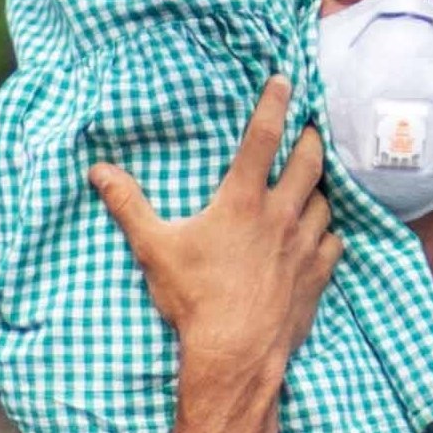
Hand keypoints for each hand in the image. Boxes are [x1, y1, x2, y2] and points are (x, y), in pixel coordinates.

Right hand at [90, 77, 340, 384]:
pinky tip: (320, 234)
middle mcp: (281, 214)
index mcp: (243, 200)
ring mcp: (304, 244)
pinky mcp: (318, 273)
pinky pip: (333, 241)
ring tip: (313, 181)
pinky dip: (327, 232)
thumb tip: (99, 171)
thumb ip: (128, 205)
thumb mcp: (155, 248)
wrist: (236, 353)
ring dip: (319, 187)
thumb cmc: (194, 298)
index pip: (263, 137)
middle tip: (309, 129)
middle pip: (309, 161)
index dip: (275, 103)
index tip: (287, 79)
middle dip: (311, 139)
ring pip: (324, 200)